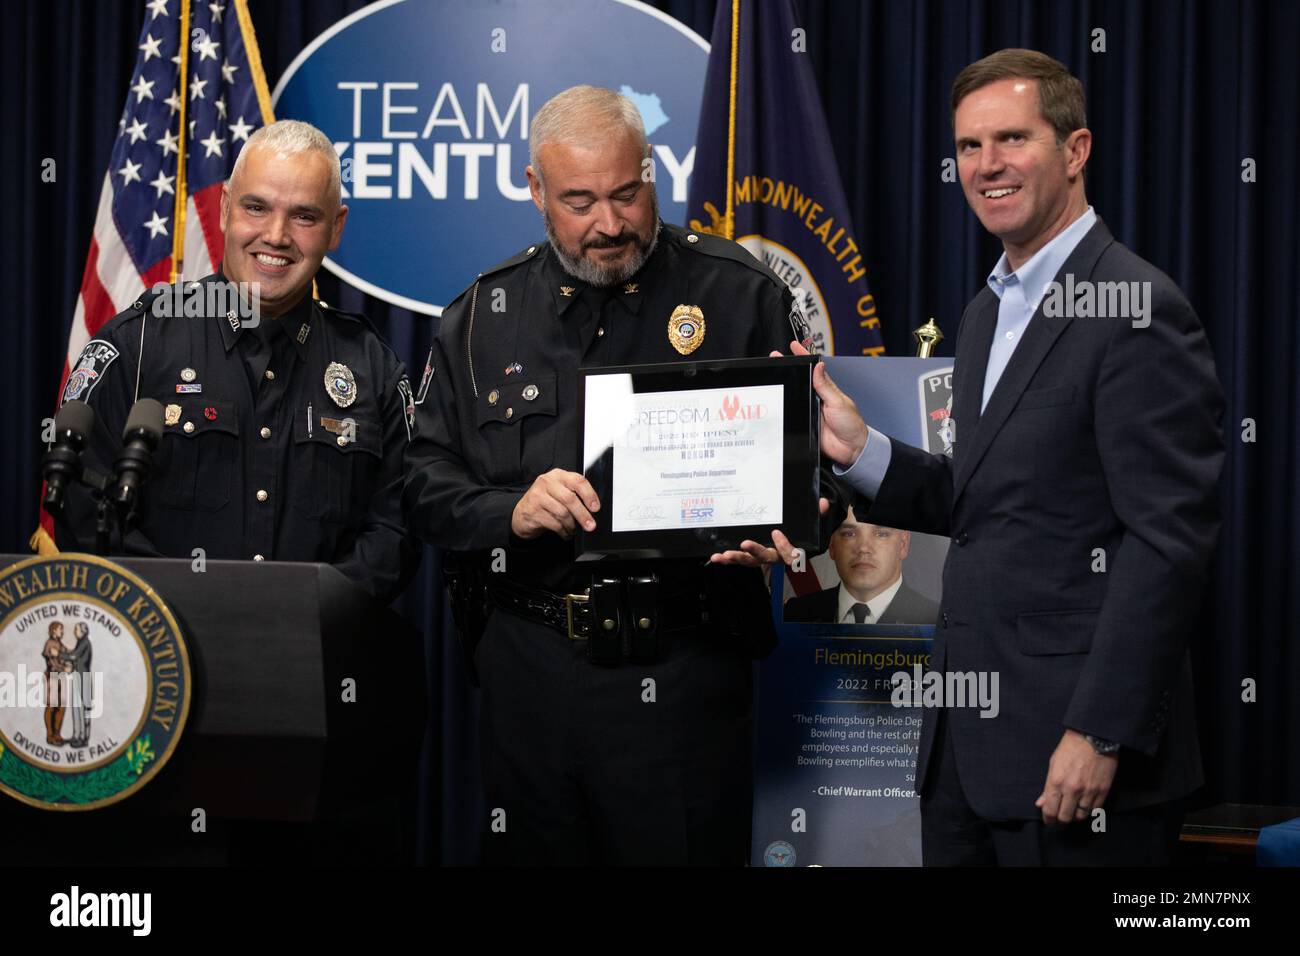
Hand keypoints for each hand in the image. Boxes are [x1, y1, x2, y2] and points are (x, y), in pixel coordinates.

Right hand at [511, 468, 600, 539]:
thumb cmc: (545, 502)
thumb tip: (592, 509)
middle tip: (590, 525)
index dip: (589, 495)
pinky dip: (563, 531)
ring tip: (573, 529)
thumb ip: (574, 494)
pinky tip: (565, 532)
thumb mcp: (560, 492)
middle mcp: (547, 482)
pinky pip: (554, 523)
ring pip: (562, 513)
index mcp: (558, 475)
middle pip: (570, 499)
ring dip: (572, 525)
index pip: (578, 481)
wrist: (522, 514)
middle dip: (583, 514)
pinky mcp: (533, 511)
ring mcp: (538, 496)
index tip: (595, 508)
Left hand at [708, 498, 830, 565]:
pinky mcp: (750, 555)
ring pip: (750, 561)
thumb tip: (823, 502)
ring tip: (724, 555)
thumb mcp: (813, 522)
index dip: (784, 546)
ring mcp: (761, 556)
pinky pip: (739, 559)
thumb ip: (817, 513)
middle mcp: (775, 556)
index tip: (776, 533)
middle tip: (744, 544)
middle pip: (766, 558)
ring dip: (737, 558)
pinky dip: (728, 560)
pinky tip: (716, 557)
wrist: (795, 539)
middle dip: (754, 552)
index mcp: (791, 550)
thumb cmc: (803, 531)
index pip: (790, 554)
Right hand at [771, 341, 869, 467]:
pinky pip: (793, 413)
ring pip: (794, 395)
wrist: (850, 449)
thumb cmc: (851, 425)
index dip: (803, 356)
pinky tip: (777, 402)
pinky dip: (785, 408)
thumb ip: (826, 386)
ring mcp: (810, 410)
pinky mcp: (805, 423)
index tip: (794, 346)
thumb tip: (819, 367)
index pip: (813, 369)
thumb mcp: (838, 402)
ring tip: (772, 375)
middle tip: (775, 358)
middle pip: (800, 380)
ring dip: (785, 387)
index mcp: (827, 389)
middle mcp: (817, 398)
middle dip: (787, 369)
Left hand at [1034, 729, 1118, 824]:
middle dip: (1061, 820)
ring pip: (1080, 816)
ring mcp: (1088, 791)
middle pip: (1065, 817)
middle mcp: (1072, 790)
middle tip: (1060, 817)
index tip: (1048, 821)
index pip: (1050, 810)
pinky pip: (1095, 810)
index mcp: (1056, 782)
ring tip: (1073, 810)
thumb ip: (1047, 787)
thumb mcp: (1053, 764)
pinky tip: (1085, 806)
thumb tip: (1040, 803)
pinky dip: (1089, 811)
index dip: (1048, 820)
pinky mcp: (1103, 791)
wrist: (1093, 737)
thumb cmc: (1070, 748)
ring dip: (1075, 815)